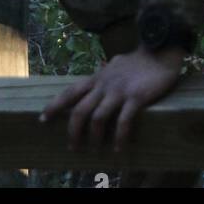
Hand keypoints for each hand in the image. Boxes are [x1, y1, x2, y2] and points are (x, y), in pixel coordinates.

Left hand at [39, 44, 185, 152]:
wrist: (160, 51)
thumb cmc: (137, 62)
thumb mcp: (113, 66)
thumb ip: (102, 76)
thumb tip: (94, 81)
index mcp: (97, 77)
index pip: (70, 92)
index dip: (55, 106)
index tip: (42, 119)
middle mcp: (104, 84)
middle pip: (80, 110)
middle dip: (73, 131)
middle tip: (73, 147)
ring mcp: (119, 91)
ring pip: (98, 118)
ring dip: (94, 138)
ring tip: (95, 151)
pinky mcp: (136, 97)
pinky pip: (123, 121)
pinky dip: (119, 137)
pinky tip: (119, 148)